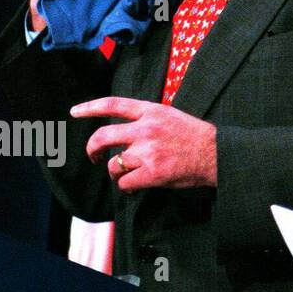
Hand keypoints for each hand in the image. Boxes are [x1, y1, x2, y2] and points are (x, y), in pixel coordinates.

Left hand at [73, 97, 216, 191]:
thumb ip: (149, 119)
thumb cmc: (196, 137)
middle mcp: (146, 128)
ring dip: (117, 173)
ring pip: (114, 164)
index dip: (91, 108)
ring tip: (128, 176)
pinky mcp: (152, 172)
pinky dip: (128, 187)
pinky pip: (125, 182)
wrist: (217, 154)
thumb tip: (125, 131)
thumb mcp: (172, 117)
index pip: (114, 104)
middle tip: (95, 157)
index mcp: (152, 111)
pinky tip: (136, 186)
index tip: (75, 112)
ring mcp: (148, 151)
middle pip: (102, 136)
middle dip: (92, 149)